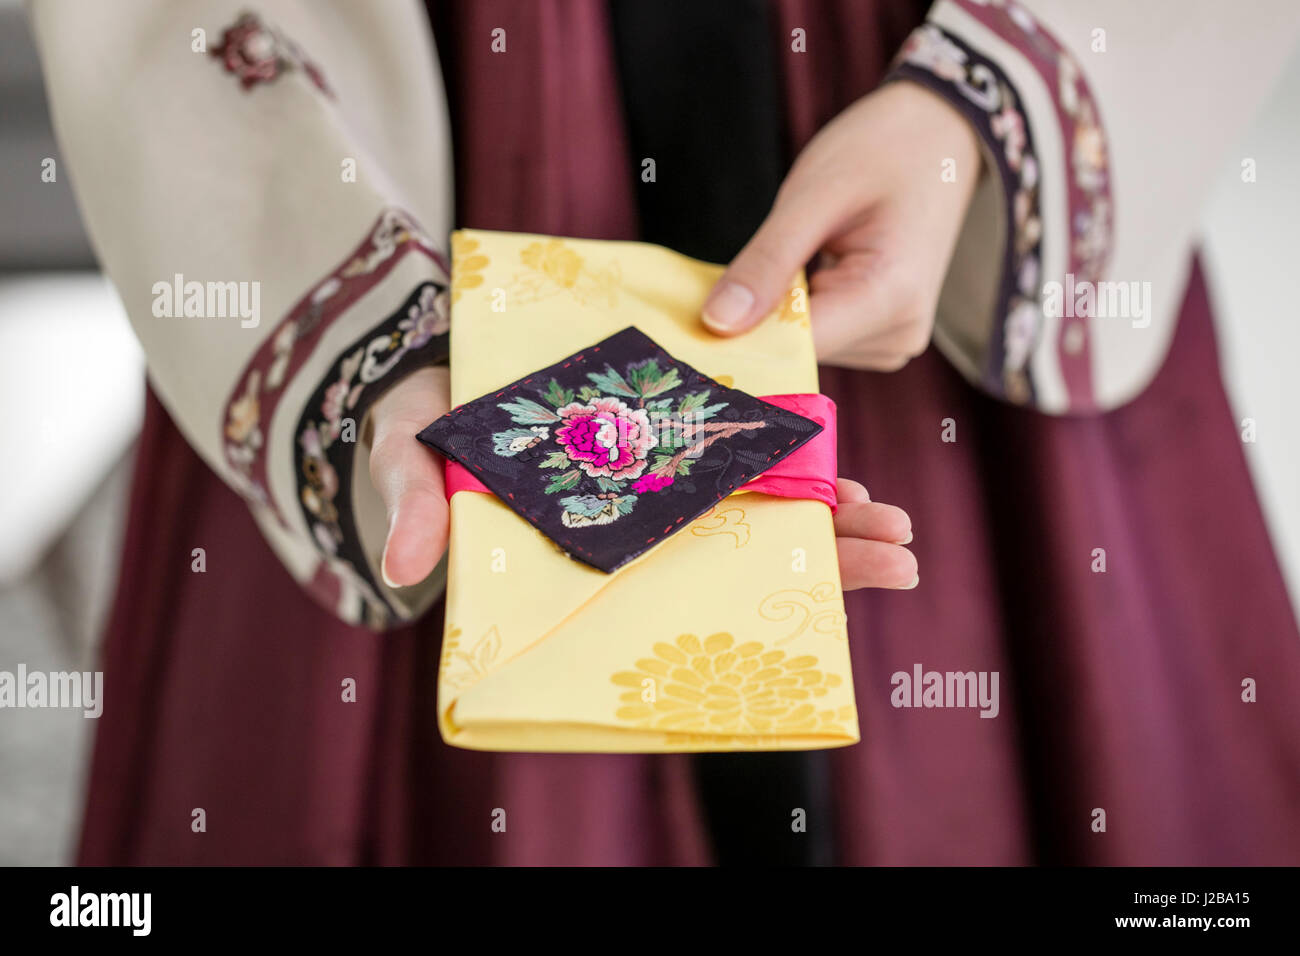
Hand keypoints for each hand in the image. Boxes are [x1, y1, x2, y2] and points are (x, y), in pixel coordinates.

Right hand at [368, 369, 915, 590]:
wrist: (439, 355)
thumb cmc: (426, 416)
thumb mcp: (410, 452)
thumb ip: (412, 503)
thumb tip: (403, 567)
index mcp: (590, 543)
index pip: (680, 588)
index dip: (749, 597)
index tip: (827, 602)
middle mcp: (631, 521)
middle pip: (736, 554)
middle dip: (820, 561)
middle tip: (898, 557)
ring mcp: (654, 477)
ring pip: (751, 507)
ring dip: (824, 516)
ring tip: (896, 525)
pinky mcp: (663, 427)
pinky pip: (732, 446)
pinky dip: (786, 453)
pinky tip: (838, 454)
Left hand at [701, 81, 979, 370]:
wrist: (941, 133)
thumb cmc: (883, 148)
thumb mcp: (812, 195)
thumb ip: (765, 262)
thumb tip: (716, 324)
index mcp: (890, 300)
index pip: (794, 348)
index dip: (737, 339)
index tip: (684, 326)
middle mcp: (898, 335)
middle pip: (796, 352)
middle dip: (752, 321)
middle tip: (725, 276)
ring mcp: (893, 340)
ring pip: (801, 347)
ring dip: (772, 312)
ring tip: (781, 260)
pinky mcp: (880, 334)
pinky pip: (817, 335)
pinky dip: (791, 309)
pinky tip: (794, 275)